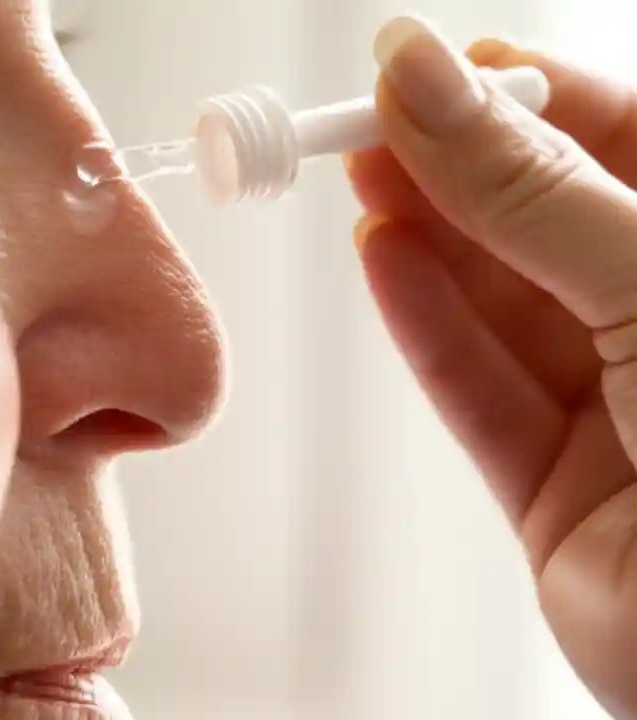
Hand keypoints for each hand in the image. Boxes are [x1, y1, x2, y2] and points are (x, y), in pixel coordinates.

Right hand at [347, 16, 636, 717]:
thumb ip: (530, 191)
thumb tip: (427, 84)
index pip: (623, 142)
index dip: (527, 96)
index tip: (427, 65)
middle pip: (546, 223)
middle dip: (457, 168)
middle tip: (365, 120)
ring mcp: (617, 412)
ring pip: (503, 306)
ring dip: (427, 240)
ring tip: (359, 179)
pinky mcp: (557, 491)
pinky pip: (479, 393)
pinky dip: (424, 326)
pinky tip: (379, 260)